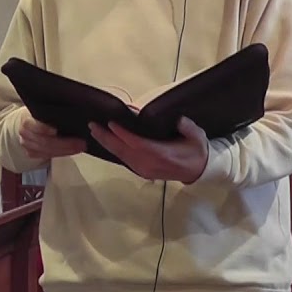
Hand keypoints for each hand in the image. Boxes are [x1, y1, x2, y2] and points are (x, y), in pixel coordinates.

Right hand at [20, 113, 85, 159]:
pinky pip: (47, 156)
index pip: (34, 125)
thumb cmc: (40, 113)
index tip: (56, 131)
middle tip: (80, 143)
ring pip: (47, 151)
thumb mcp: (44, 108)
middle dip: (65, 144)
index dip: (44, 129)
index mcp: (26, 119)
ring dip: (66, 150)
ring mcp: (27, 144)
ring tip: (80, 147)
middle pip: (44, 142)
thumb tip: (72, 114)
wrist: (29, 120)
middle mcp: (25, 133)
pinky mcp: (31, 153)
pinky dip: (61, 153)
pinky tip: (71, 151)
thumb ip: (52, 112)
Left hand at [88, 117, 208, 183]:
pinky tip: (107, 142)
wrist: (198, 172)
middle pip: (123, 151)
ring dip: (107, 144)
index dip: (122, 134)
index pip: (137, 144)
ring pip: (121, 156)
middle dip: (106, 138)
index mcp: (162, 155)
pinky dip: (114, 150)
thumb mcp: (197, 136)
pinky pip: (124, 160)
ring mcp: (144, 170)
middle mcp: (149, 164)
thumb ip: (187, 127)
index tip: (111, 123)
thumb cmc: (197, 151)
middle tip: (92, 126)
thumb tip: (177, 119)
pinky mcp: (142, 171)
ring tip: (95, 132)